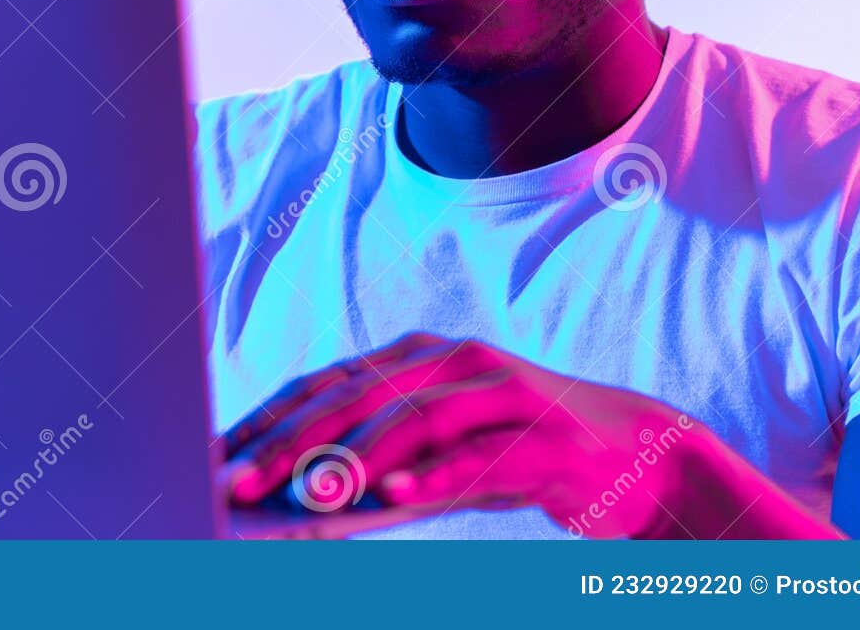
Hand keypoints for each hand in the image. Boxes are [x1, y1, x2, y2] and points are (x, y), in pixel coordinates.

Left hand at [223, 333, 774, 537]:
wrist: (640, 455)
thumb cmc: (520, 453)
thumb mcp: (444, 453)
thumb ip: (384, 464)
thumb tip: (306, 500)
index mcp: (420, 359)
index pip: (329, 383)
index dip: (272, 416)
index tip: (220, 452)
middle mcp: (455, 362)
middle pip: (360, 395)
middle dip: (294, 439)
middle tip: (242, 480)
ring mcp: (505, 392)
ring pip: (416, 420)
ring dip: (357, 460)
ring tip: (306, 493)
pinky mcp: (549, 436)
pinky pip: (485, 457)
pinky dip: (438, 476)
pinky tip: (396, 498)